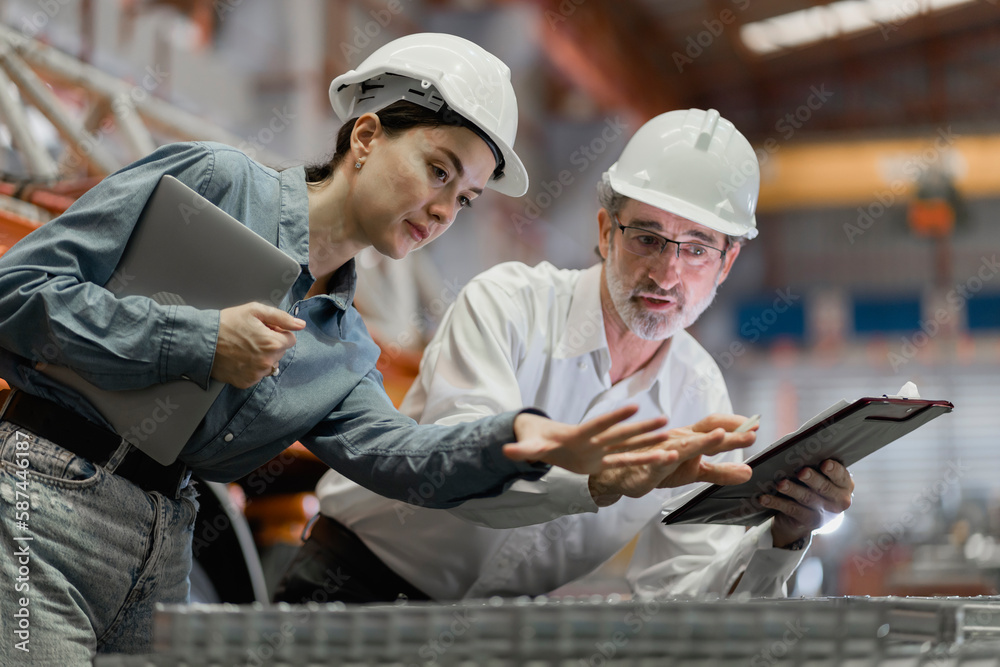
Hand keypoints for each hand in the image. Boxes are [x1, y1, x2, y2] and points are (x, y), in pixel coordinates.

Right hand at [211, 302, 305, 387]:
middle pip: (280, 352)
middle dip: (271, 344)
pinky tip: (239, 358)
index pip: (290, 339)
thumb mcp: (255, 311)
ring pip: (269, 364)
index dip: (277, 332)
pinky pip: (257, 374)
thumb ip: (281, 318)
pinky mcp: (246, 382)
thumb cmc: (227, 322)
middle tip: (251, 337)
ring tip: (244, 348)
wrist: (201, 341)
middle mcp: (268, 362)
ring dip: (262, 357)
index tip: (263, 329)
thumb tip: (301, 325)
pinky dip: (251, 367)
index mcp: (273, 343)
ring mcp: (257, 374)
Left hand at [505, 406, 678, 475]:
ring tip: (673, 438)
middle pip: (621, 433)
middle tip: (666, 420)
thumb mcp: (529, 446)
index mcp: (579, 435)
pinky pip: (626, 460)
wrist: (545, 438)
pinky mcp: (603, 460)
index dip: (614, 417)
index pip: (598, 425)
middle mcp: (595, 440)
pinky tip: (663, 458)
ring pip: (629, 445)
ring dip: (649, 442)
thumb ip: (521, 450)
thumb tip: (505, 451)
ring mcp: (601, 449)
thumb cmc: (537, 439)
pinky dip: (643, 460)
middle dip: (642, 428)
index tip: (634, 407)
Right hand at [588, 413, 755, 506]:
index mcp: (688, 439)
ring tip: (719, 436)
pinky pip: (654, 462)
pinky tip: (673, 456)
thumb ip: (720, 472)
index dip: (734, 425)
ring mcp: (661, 453)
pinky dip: (663, 458)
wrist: (620, 474)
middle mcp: (676, 441)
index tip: (755, 426)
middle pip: (704, 434)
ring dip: (701, 441)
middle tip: (749, 434)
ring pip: (682, 445)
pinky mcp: (646, 468)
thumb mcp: (694, 472)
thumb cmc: (658, 466)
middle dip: (727, 434)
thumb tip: (749, 472)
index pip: (713, 426)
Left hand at [761, 459, 853, 548]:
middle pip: (824, 488)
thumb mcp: (818, 475)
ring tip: (780, 484)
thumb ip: (814, 463)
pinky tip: (764, 498)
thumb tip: (795, 447)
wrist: (805, 517)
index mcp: (844, 484)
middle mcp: (839, 500)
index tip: (824, 463)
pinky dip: (777, 503)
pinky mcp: (809, 522)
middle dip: (812, 479)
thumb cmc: (811, 485)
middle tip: (801, 472)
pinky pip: (792, 510)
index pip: (841, 476)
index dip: (833, 470)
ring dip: (792, 490)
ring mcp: (825, 514)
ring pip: (807, 499)